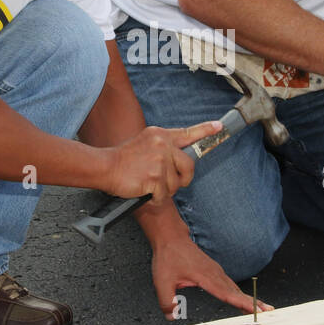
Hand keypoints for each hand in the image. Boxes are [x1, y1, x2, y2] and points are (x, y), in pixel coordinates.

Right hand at [106, 121, 220, 202]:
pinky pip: (163, 194)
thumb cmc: (123, 159)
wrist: (104, 167)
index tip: (219, 126)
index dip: (206, 130)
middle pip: (188, 165)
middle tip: (171, 182)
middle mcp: (162, 145)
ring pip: (176, 183)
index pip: (188, 132)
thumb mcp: (145, 143)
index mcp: (160, 135)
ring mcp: (159, 161)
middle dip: (184, 178)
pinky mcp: (155, 177)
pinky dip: (155, 198)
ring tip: (148, 184)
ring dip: (164, 190)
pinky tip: (144, 191)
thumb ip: (163, 147)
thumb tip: (180, 159)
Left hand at [151, 236, 272, 318]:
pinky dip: (239, 293)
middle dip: (254, 302)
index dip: (242, 303)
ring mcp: (216, 272)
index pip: (227, 294)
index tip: (255, 310)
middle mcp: (215, 274)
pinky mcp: (214, 271)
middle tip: (269, 312)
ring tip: (261, 308)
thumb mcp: (162, 281)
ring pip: (235, 288)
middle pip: (237, 292)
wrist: (171, 238)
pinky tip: (241, 299)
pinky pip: (230, 284)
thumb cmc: (168, 257)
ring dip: (248, 298)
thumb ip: (166, 301)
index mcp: (206, 277)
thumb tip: (172, 316)